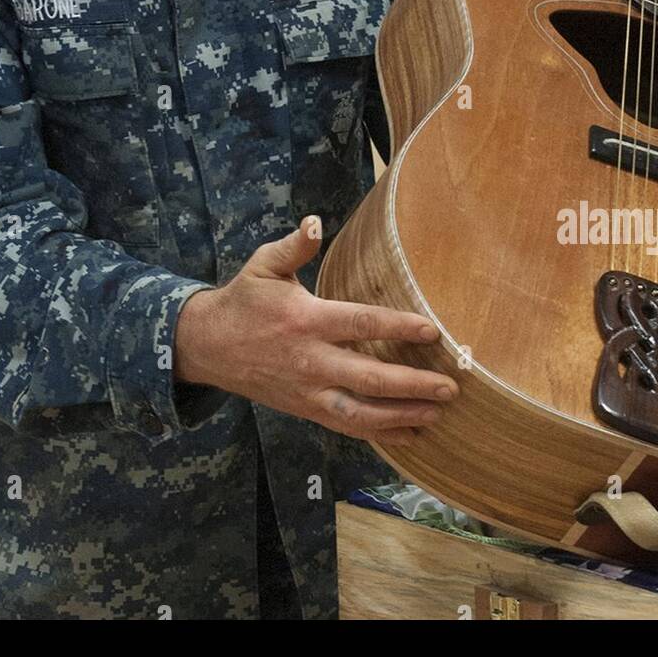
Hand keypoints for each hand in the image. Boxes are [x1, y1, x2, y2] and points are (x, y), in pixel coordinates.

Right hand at [174, 215, 458, 444]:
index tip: (432, 330)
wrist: (207, 346)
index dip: (398, 326)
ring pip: (361, 412)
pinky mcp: (305, 409)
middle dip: (412, 384)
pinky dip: (380, 433)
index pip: (361, 323)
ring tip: (438, 412)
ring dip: (402, 415)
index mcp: (306, 320)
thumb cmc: (244, 300)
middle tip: (450, 386)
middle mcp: (310, 360)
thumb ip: (294, 246)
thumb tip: (314, 221)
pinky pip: (347, 426)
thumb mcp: (264, 265)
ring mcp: (308, 391)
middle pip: (369, 377)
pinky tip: (411, 434)